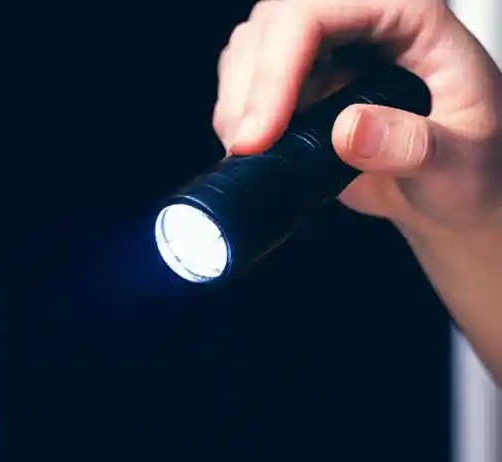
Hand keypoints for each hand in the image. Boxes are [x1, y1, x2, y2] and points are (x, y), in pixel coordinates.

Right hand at [212, 0, 501, 381]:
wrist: (454, 193)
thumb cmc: (473, 171)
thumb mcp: (460, 164)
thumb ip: (415, 147)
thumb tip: (350, 129)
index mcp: (411, 17)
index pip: (320, 12)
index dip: (278, 68)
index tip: (260, 134)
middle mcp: (364, 21)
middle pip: (276, 23)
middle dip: (250, 88)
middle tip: (247, 150)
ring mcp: (329, 47)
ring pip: (253, 46)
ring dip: (237, 101)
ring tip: (253, 153)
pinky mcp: (302, 77)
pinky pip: (247, 76)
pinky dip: (237, 113)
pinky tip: (258, 148)